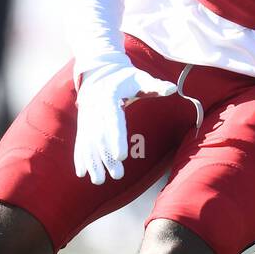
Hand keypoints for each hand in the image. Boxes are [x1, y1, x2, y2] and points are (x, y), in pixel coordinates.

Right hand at [73, 61, 176, 184]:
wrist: (100, 72)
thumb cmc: (126, 77)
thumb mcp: (141, 78)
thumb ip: (156, 85)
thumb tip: (173, 88)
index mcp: (109, 97)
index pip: (113, 121)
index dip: (116, 139)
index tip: (121, 156)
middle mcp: (95, 109)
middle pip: (101, 136)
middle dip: (107, 157)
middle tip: (117, 175)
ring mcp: (87, 117)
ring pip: (89, 143)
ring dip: (93, 162)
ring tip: (99, 181)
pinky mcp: (84, 124)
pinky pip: (82, 142)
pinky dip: (81, 157)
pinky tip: (82, 173)